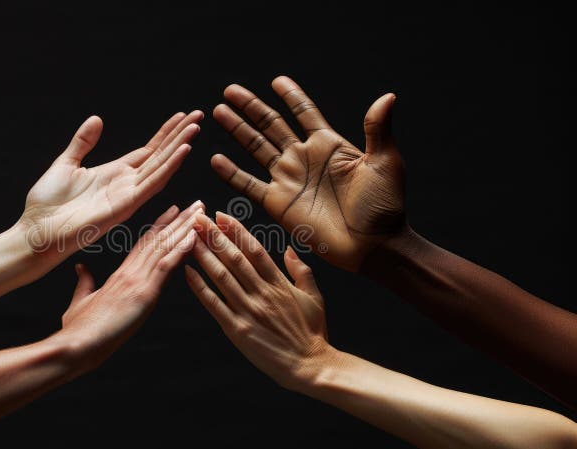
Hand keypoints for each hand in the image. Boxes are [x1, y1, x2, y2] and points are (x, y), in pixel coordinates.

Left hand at [21, 111, 202, 258]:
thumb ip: (83, 142)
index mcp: (114, 173)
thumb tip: (96, 120)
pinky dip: (169, 165)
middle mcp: (126, 184)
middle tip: (199, 114)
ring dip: (179, 146)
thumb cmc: (47, 204)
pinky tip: (182, 150)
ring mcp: (129, 194)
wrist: (38, 230)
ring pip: (162, 166)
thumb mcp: (66, 163)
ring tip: (195, 126)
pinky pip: (153, 182)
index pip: (148, 150)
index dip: (166, 134)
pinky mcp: (126, 205)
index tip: (181, 116)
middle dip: (179, 135)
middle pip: (161, 155)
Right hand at [59, 201, 203, 369]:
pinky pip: (166, 265)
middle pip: (159, 239)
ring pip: (165, 246)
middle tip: (198, 204)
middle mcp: (130, 272)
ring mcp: (137, 280)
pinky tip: (194, 236)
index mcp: (119, 274)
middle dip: (180, 220)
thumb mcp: (80, 301)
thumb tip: (82, 269)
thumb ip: (85, 283)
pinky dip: (181, 249)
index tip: (174, 210)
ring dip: (186, 228)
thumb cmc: (77, 329)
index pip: (144, 244)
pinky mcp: (143, 292)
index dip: (160, 225)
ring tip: (201, 211)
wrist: (75, 344)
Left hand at [185, 212, 332, 391]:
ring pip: (222, 276)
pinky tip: (188, 272)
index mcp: (279, 284)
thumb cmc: (313, 332)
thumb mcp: (314, 297)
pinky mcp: (238, 330)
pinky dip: (200, 288)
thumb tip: (288, 249)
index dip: (236, 231)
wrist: (310, 365)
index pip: (254, 250)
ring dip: (204, 255)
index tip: (221, 215)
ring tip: (189, 238)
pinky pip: (215, 304)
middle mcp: (262, 293)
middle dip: (214, 235)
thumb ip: (301, 271)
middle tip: (198, 218)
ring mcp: (249, 311)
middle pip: (234, 258)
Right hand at [211, 76, 403, 270]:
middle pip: (271, 125)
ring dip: (237, 130)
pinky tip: (215, 159)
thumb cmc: (385, 207)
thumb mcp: (386, 163)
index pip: (304, 113)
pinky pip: (249, 185)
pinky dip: (231, 173)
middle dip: (251, 107)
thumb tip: (388, 96)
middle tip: (230, 91)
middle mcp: (304, 158)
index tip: (277, 81)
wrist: (373, 245)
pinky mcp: (278, 204)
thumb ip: (378, 129)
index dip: (291, 96)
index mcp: (329, 145)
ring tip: (219, 111)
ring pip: (256, 148)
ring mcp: (289, 180)